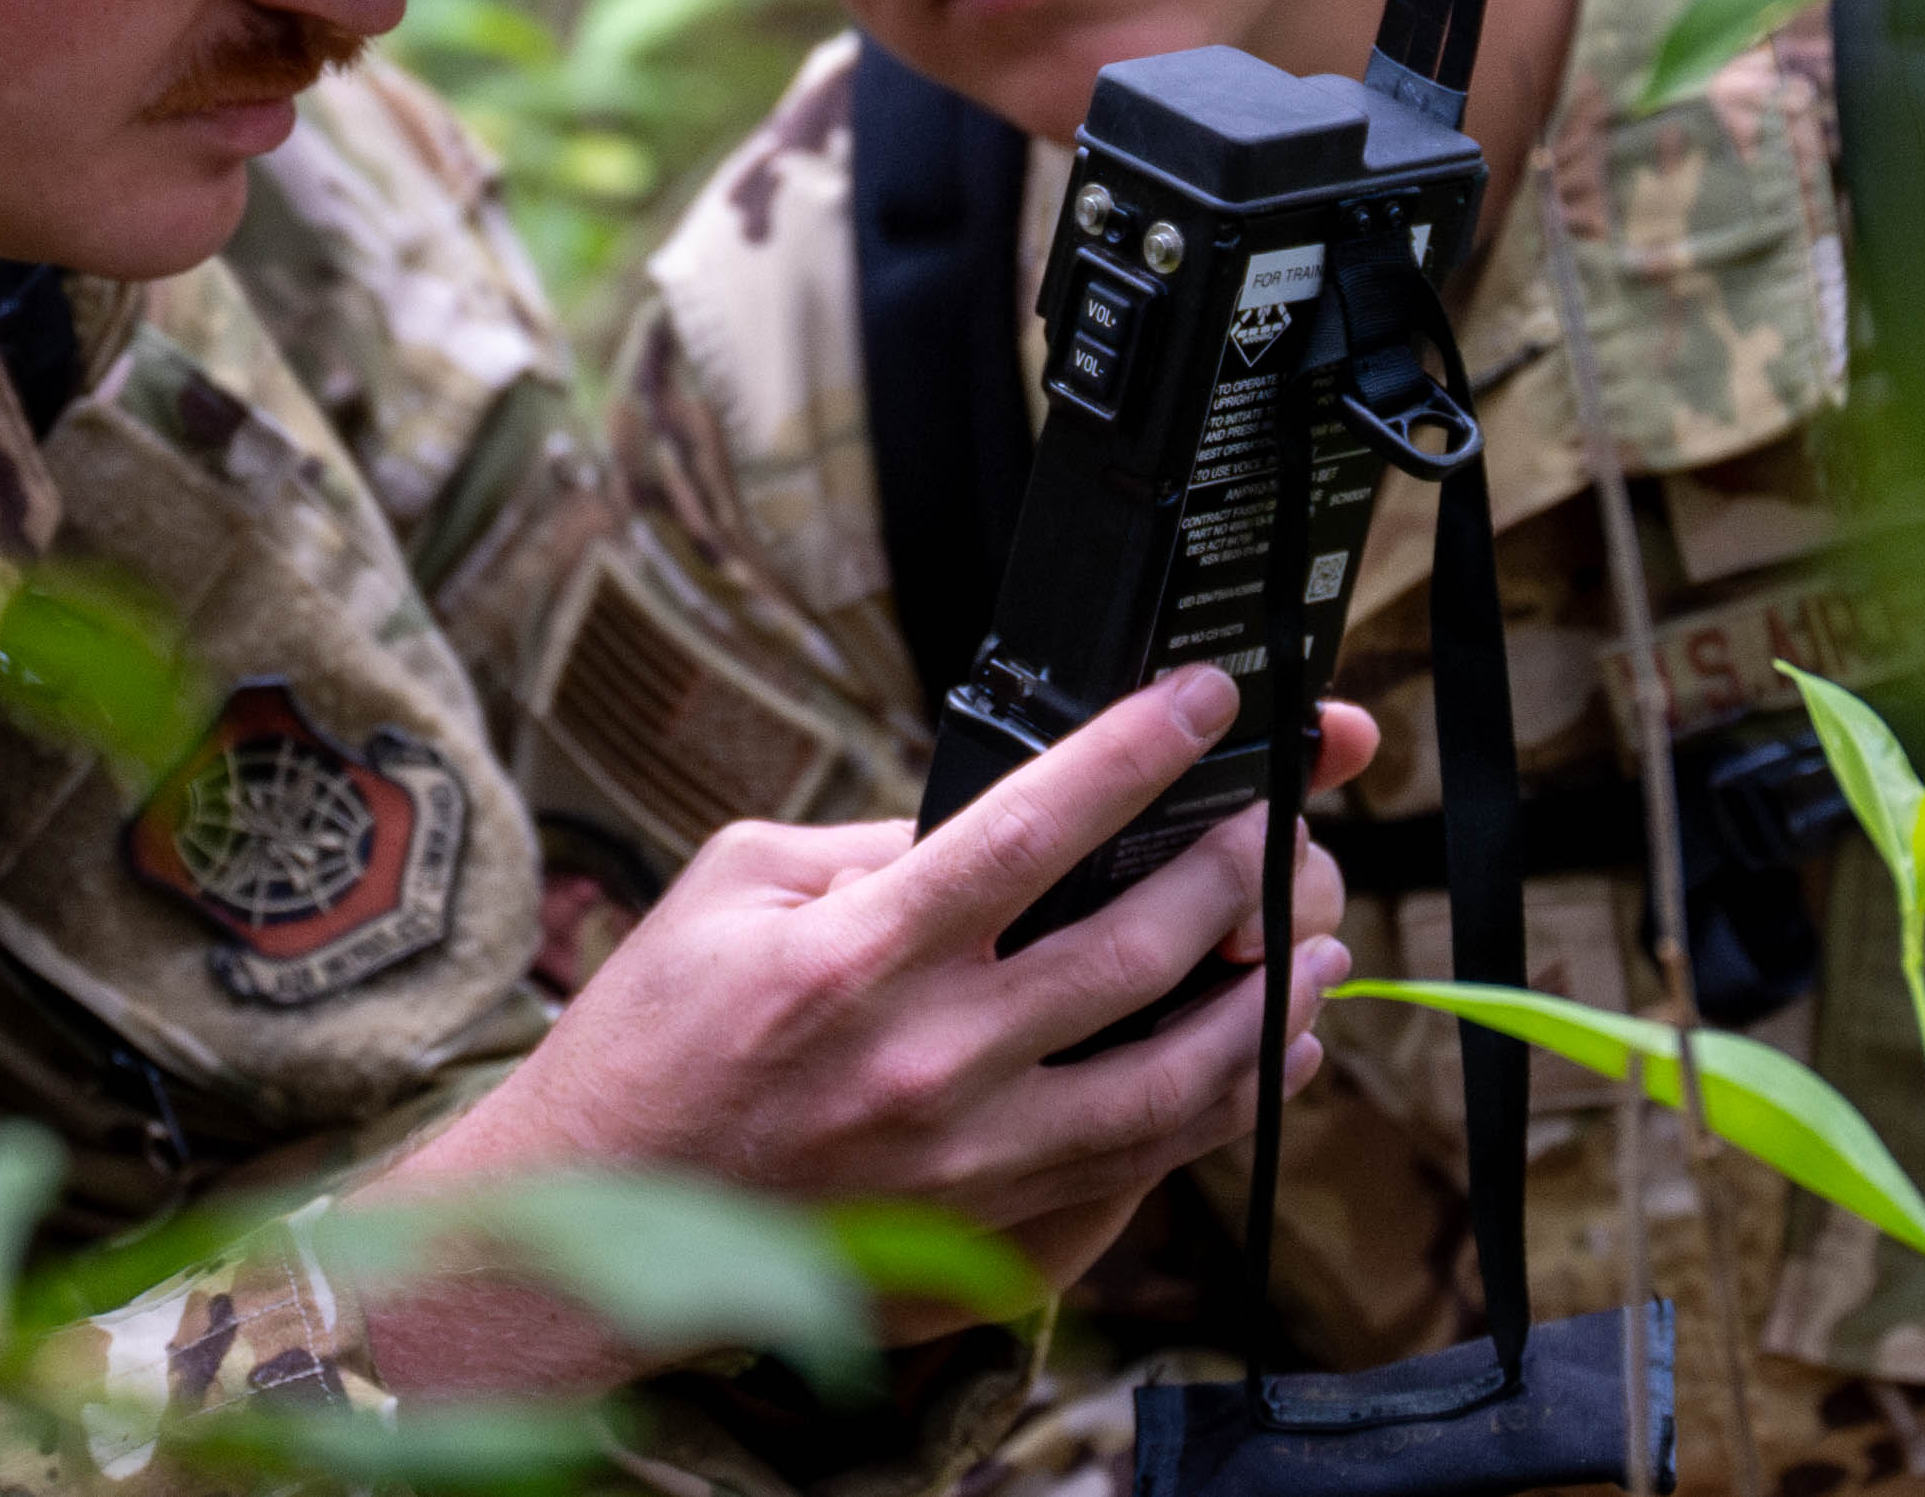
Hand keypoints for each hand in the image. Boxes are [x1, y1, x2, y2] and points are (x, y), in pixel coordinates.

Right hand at [366, 669, 1378, 1392]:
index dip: (1134, 754)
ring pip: (1174, 1079)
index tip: (1205, 700)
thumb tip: (997, 818)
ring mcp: (971, 1156)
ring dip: (1271, 1003)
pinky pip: (1143, 1164)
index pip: (1032, 828)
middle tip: (1288, 823)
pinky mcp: (985, 1224)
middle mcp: (931, 1058)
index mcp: (860, 953)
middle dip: (1237, 870)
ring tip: (1324, 942)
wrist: (600, 1214)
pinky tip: (1269, 1055)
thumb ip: (871, 846)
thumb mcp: (732, 889)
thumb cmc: (652, 1037)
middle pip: (1136, 951)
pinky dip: (1226, 1104)